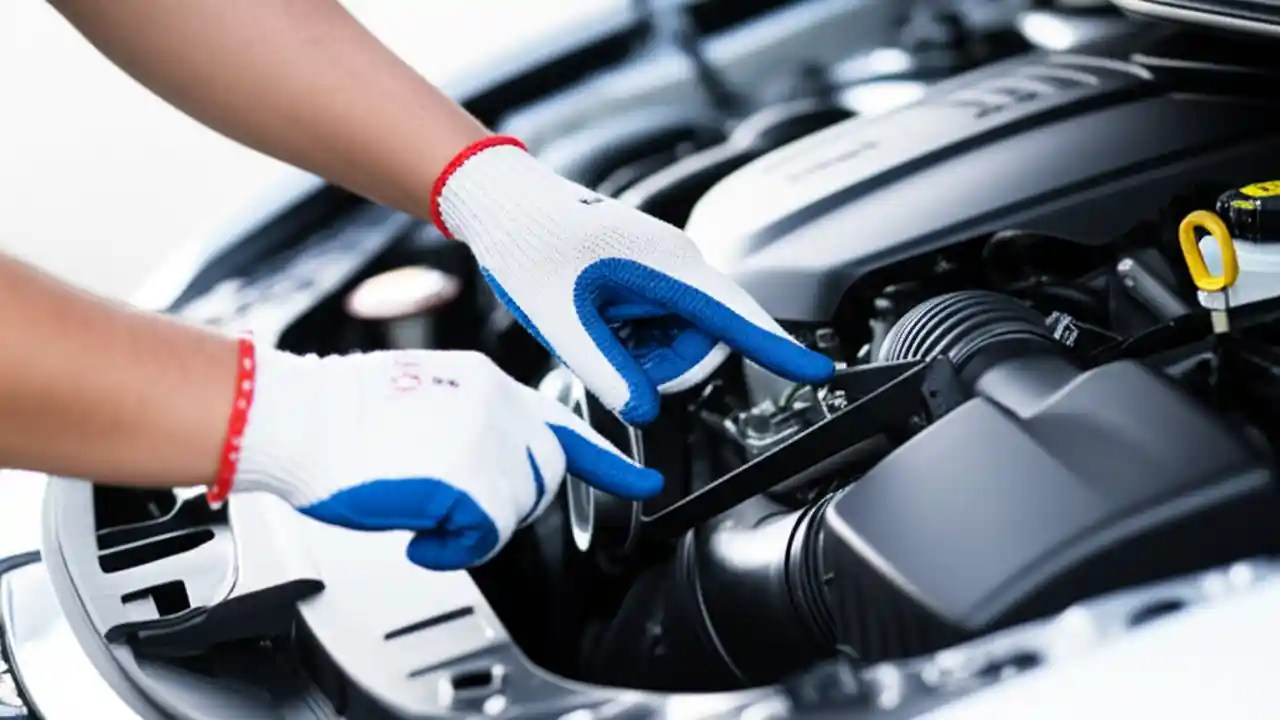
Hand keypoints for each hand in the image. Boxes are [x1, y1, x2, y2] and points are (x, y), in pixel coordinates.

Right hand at [232, 348, 660, 570]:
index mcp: (491, 384)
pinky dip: (451, 547)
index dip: (611, 463)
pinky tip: (417, 532)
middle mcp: (501, 408)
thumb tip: (484, 471)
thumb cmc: (342, 416)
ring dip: (472, 525)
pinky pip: (483, 537)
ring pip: (514, 511)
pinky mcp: (468, 480)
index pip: (569, 426)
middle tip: (453, 505)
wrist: (298, 415)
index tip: (643, 481)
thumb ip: (475, 428)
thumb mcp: (429, 400)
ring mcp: (488, 442)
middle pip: (543, 480)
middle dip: (508, 504)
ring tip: (421, 509)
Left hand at [430, 137, 834, 424]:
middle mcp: (677, 263)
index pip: (738, 317)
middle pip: (705, 342)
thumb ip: (607, 371)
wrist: (501, 200)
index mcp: (667, 266)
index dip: (778, 350)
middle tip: (608, 353)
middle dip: (665, 365)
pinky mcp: (649, 272)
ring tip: (593, 327)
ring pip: (681, 336)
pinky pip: (660, 321)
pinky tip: (596, 318)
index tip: (815, 373)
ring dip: (644, 350)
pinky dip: (633, 335)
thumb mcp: (561, 320)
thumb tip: (643, 409)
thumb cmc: (528, 243)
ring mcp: (665, 266)